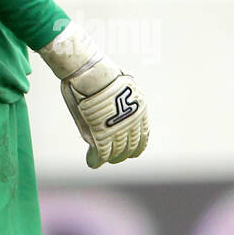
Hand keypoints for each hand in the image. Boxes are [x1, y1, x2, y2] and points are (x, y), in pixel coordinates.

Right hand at [39, 21, 148, 168]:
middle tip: (113, 157)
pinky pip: (100, 156)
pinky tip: (92, 161)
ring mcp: (117, 132)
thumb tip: (119, 105)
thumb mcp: (123, 86)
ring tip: (101, 158)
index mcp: (141, 112)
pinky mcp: (101, 136)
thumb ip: (123, 102)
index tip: (129, 151)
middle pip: (130, 149)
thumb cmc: (102, 74)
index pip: (142, 138)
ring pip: (116, 154)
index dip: (135, 146)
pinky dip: (95, 161)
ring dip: (109, 158)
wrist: (91, 72)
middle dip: (121, 154)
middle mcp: (132, 124)